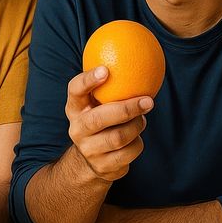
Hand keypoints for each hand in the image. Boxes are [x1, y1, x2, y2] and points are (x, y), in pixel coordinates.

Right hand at [65, 66, 151, 181]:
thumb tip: (142, 55)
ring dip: (137, 126)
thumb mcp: (98, 103)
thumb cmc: (101, 120)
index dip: (88, 80)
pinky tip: (137, 138)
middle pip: (100, 119)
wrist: (90, 161)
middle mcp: (77, 129)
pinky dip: (137, 144)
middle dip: (126, 109)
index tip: (105, 70)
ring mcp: (88, 150)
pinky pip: (128, 153)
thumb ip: (110, 86)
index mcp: (74, 108)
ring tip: (142, 119)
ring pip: (119, 137)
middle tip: (147, 101)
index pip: (75, 90)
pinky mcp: (102, 167)